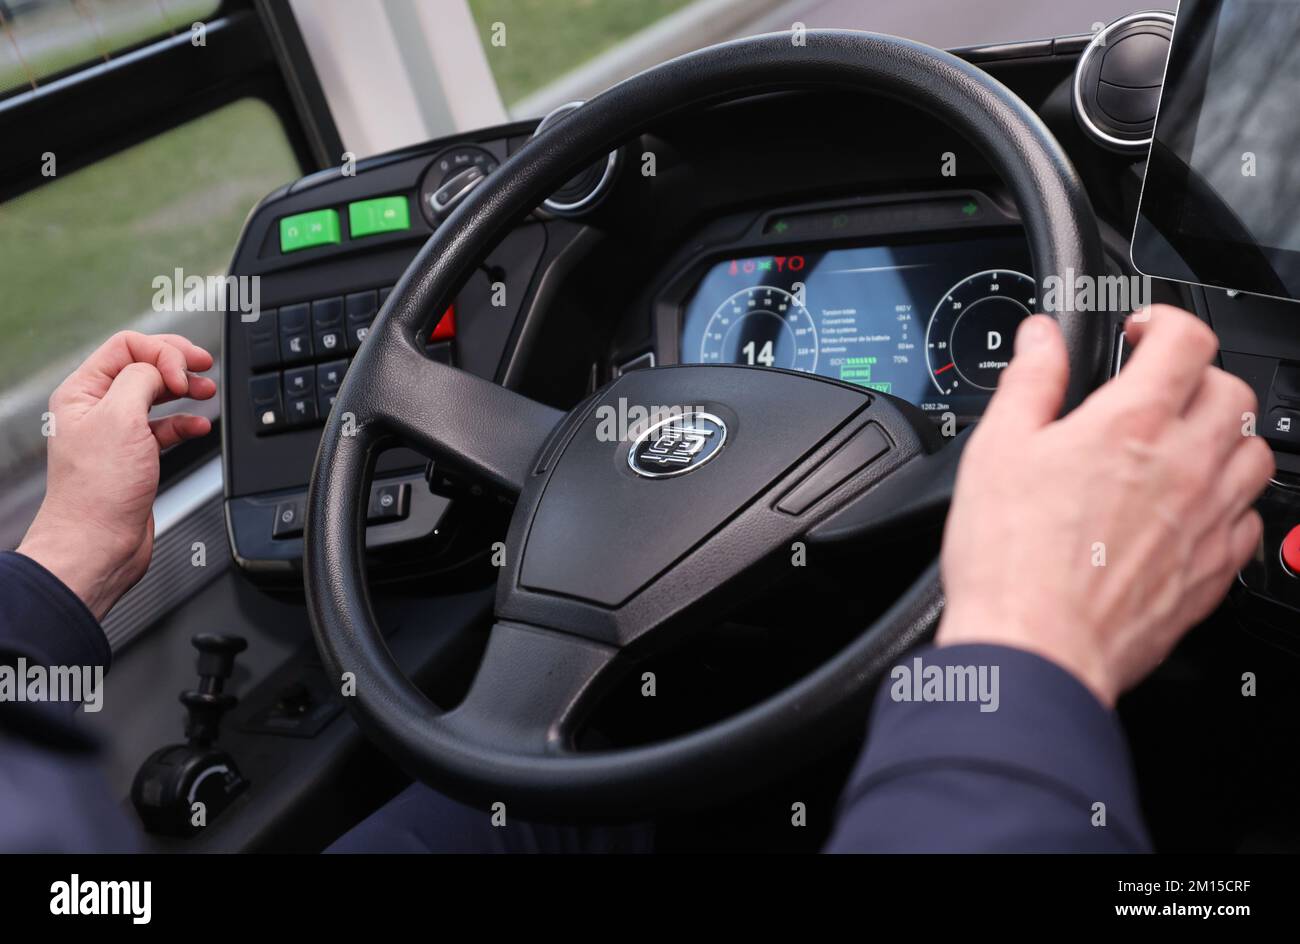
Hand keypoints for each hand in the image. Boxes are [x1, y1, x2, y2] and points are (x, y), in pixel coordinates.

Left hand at [17, 332, 216, 619]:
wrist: (98, 543)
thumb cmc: (98, 491)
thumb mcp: (121, 418)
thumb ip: (142, 380)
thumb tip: (161, 368)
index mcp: (81, 391)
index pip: (126, 347)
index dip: (162, 352)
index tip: (186, 370)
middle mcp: (96, 409)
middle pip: (142, 367)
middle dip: (176, 365)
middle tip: (203, 369)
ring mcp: (116, 433)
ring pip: (156, 396)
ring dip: (184, 391)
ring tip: (206, 391)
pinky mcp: (135, 457)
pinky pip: (164, 427)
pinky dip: (185, 422)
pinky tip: (199, 426)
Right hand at [936, 305, 1273, 705]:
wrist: (1035, 648)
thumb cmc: (1011, 557)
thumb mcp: (997, 449)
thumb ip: (1029, 382)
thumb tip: (1042, 338)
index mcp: (1130, 424)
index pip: (1187, 340)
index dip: (1164, 322)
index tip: (1140, 333)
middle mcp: (1185, 465)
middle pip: (1232, 391)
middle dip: (1197, 377)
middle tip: (1157, 390)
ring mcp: (1207, 519)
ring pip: (1255, 453)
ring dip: (1224, 437)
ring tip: (1181, 447)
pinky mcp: (1212, 571)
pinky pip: (1250, 521)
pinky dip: (1228, 503)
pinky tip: (1188, 510)